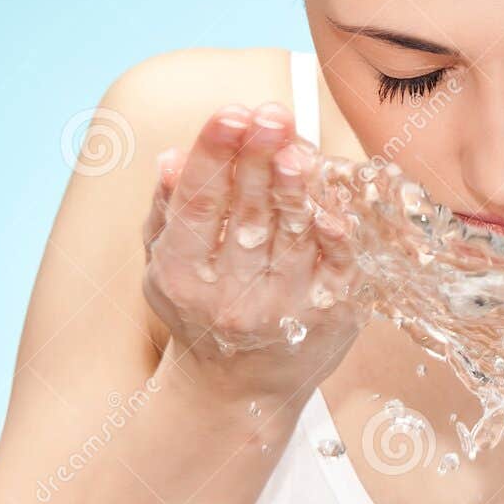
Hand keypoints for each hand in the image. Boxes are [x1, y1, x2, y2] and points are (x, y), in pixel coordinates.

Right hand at [142, 102, 361, 405]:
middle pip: (247, 215)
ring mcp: (280, 311)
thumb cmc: (201, 310)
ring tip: (298, 147)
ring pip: (292, 238)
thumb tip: (171, 155)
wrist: (237, 391)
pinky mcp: (326, 320)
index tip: (231, 113)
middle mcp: (229, 297)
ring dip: (297, 189)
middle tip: (272, 115)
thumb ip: (169, 207)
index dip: (215, 155)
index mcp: (181, 274)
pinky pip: (336, 272)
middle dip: (260, 159)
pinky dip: (336, 237)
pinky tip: (335, 206)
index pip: (199, 204)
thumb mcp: (167, 261)